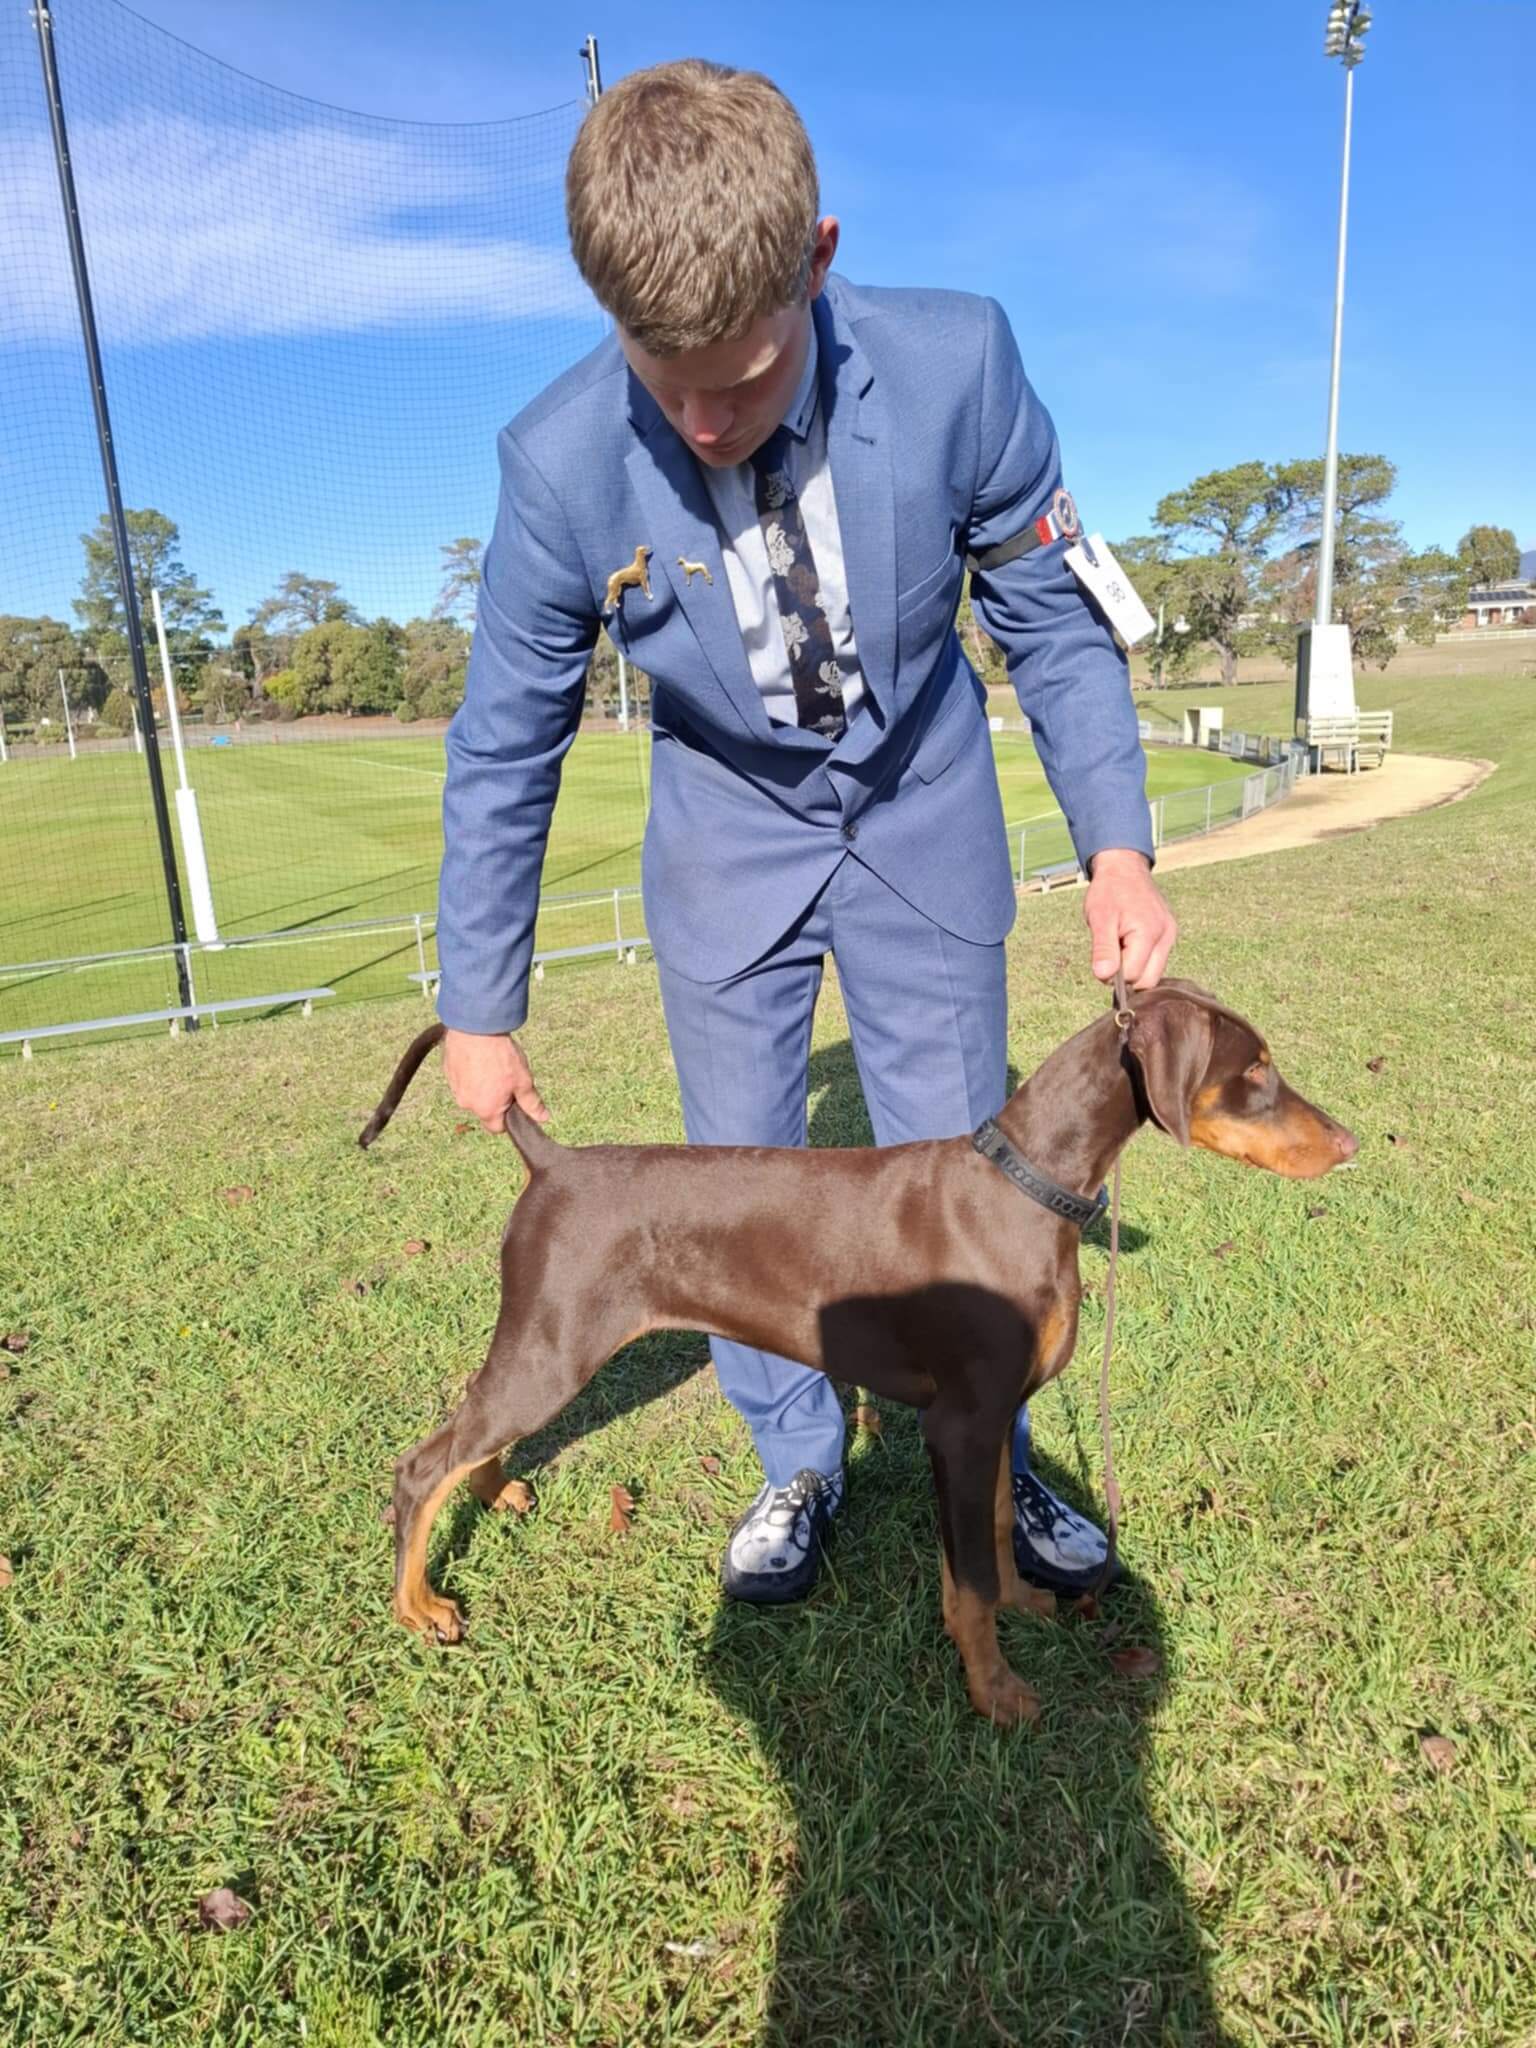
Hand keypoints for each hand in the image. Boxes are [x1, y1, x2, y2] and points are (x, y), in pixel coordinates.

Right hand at [441, 1028, 548, 1135]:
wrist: (475, 1028)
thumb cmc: (501, 1056)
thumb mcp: (523, 1081)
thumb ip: (532, 1103)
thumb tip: (543, 1118)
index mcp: (487, 1110)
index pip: (497, 1128)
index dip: (508, 1117)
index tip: (514, 1102)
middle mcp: (467, 1104)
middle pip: (484, 1109)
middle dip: (494, 1099)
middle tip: (505, 1079)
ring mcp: (455, 1088)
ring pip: (471, 1094)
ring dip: (480, 1086)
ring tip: (491, 1065)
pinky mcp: (448, 1072)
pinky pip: (461, 1080)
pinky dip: (469, 1073)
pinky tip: (479, 1058)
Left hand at [1083, 849, 1177, 989]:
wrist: (1124, 869)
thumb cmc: (1110, 891)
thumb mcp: (1099, 919)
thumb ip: (1103, 950)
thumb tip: (1105, 976)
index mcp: (1149, 933)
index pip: (1133, 976)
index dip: (1113, 973)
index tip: (1103, 955)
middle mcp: (1166, 936)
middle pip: (1147, 980)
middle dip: (1126, 974)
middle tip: (1112, 949)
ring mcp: (1170, 935)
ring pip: (1153, 973)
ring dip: (1134, 966)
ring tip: (1121, 943)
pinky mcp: (1170, 934)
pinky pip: (1156, 961)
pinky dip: (1141, 958)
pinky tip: (1130, 941)